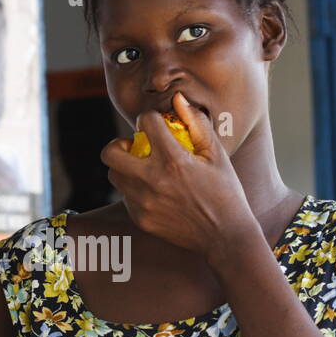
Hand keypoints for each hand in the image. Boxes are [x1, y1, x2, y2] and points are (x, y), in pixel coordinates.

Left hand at [100, 90, 254, 256]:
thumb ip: (196, 123)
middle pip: (110, 153)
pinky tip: (153, 191)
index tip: (156, 124)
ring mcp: (144, 203)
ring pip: (114, 175)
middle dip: (118, 144)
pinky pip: (125, 197)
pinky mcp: (141, 219)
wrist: (225, 237)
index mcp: (174, 160)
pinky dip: (134, 189)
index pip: (145, 123)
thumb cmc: (225, 191)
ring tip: (142, 168)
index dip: (149, 118)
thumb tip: (177, 99)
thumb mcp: (216, 155)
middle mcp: (153, 181)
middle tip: (133, 147)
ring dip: (125, 167)